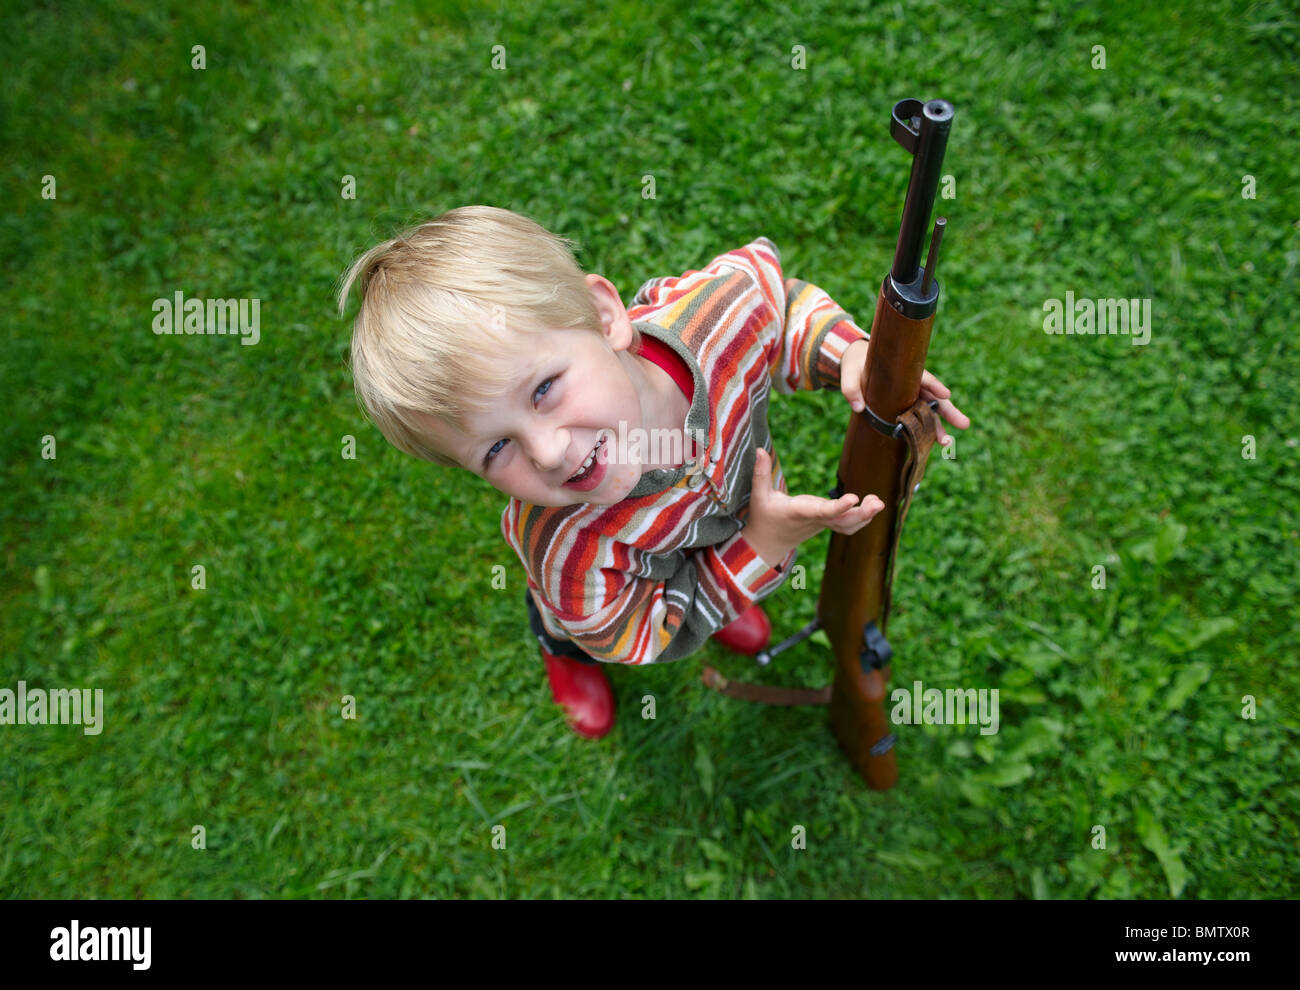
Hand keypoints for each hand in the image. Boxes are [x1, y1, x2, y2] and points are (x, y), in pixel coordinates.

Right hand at [744, 448, 884, 568]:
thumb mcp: (758, 495)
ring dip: (865, 517)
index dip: (839, 506)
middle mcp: (814, 520)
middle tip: (878, 502)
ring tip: (878, 502)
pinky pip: (848, 526)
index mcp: (799, 512)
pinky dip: (862, 519)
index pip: (822, 511)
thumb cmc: (763, 517)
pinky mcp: (827, 524)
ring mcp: (822, 524)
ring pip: (848, 526)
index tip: (854, 498)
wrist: (768, 543)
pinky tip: (871, 506)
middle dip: (861, 515)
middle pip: (842, 522)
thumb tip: (759, 449)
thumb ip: (760, 473)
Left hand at [840, 337, 971, 447]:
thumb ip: (851, 388)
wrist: (857, 364)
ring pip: (929, 412)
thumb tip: (859, 408)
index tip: (945, 394)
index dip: (933, 385)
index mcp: (903, 371)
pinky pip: (919, 419)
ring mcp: (910, 397)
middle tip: (964, 424)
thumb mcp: (849, 373)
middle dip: (948, 411)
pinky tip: (933, 443)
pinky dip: (926, 430)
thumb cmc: (855, 365)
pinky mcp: (905, 407)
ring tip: (947, 443)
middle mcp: (912, 384)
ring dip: (938, 427)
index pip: (922, 377)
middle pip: (934, 397)